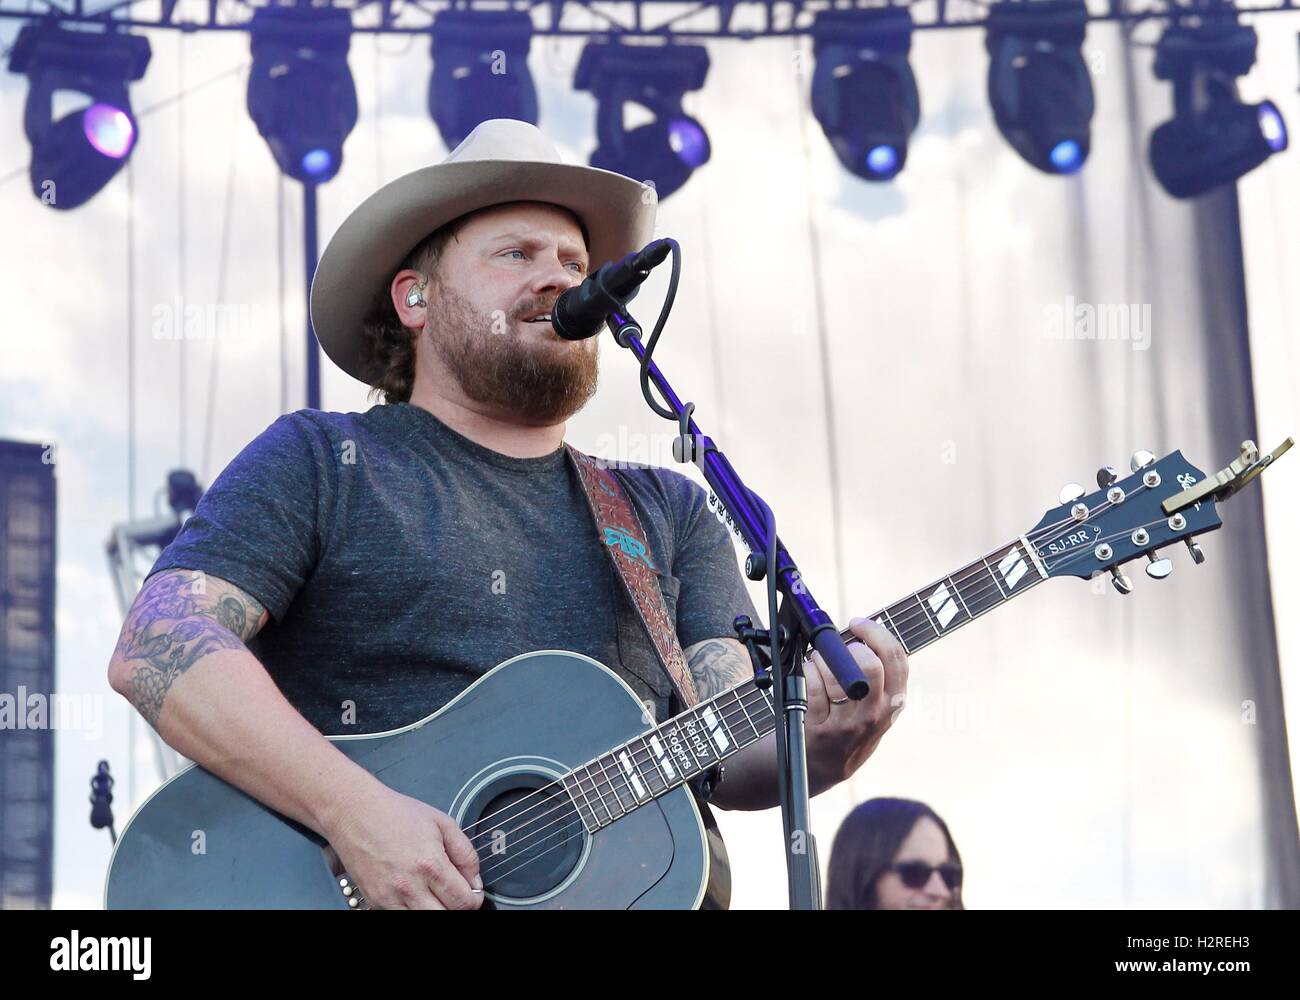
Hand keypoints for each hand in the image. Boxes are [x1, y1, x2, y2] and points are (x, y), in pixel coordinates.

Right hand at [323, 783, 482, 909]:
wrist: (354, 812)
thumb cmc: (395, 813)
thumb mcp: (442, 822)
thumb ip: (465, 853)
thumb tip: (475, 880)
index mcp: (430, 864)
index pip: (463, 902)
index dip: (474, 899)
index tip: (473, 893)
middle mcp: (409, 886)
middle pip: (445, 916)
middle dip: (456, 907)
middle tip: (455, 894)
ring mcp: (389, 897)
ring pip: (422, 920)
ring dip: (434, 909)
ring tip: (434, 891)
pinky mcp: (375, 901)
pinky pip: (400, 916)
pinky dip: (412, 909)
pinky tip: (415, 892)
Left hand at [805, 617, 908, 781]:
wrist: (828, 765)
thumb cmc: (854, 725)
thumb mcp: (879, 706)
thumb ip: (880, 675)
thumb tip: (863, 635)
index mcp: (894, 701)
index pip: (896, 659)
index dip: (877, 633)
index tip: (859, 624)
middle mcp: (875, 713)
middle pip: (870, 665)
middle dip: (850, 647)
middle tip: (840, 646)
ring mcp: (848, 723)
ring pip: (836, 675)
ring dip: (822, 658)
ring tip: (819, 659)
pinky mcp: (822, 727)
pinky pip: (813, 687)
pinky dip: (808, 671)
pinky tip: (810, 672)